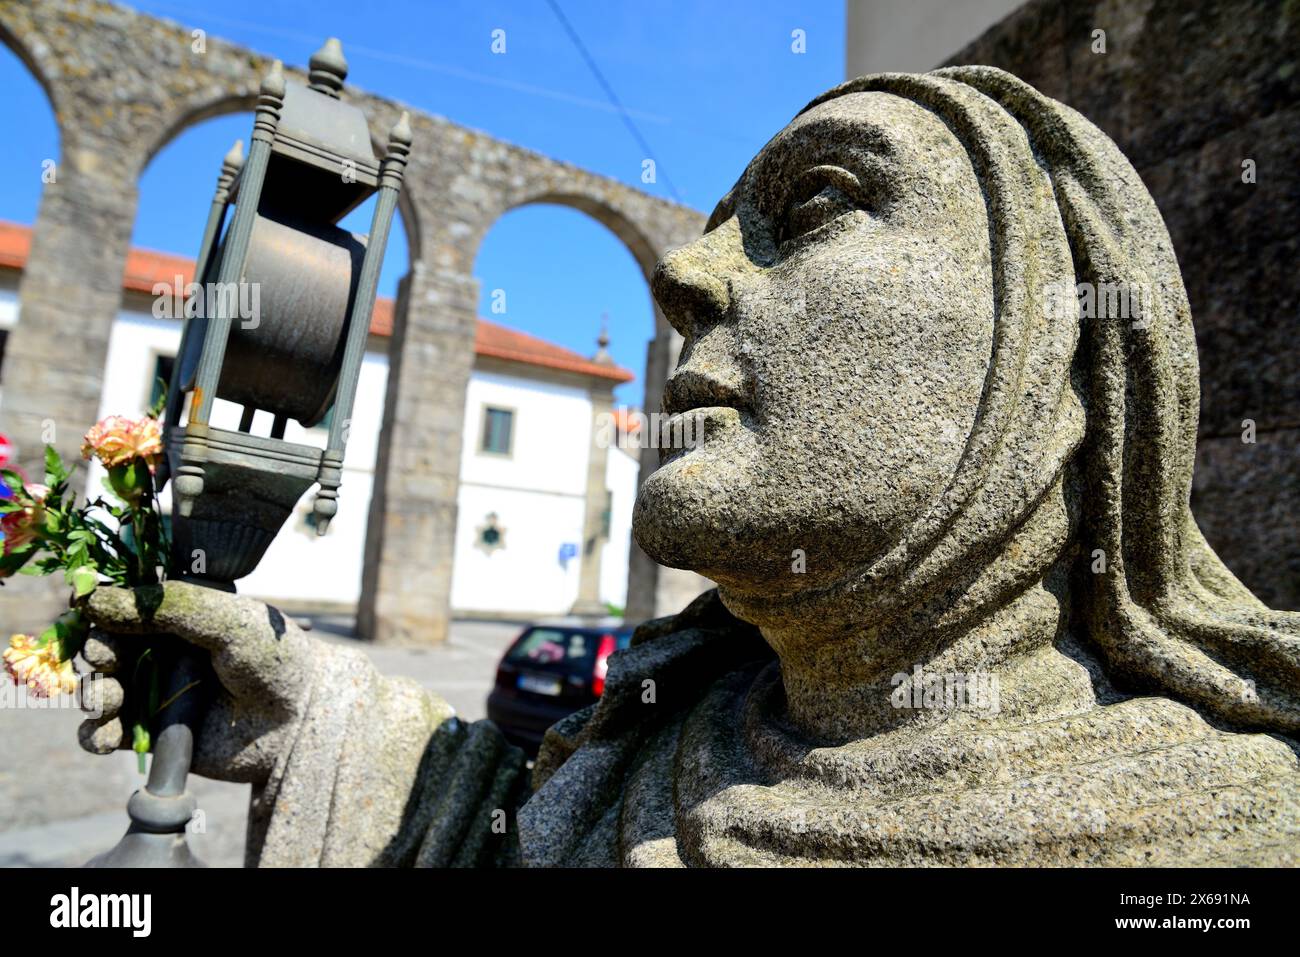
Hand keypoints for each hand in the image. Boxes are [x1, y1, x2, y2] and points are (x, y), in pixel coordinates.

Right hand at [77, 581, 316, 783]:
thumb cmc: (275, 661)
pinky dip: (96, 736)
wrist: (302, 722)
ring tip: (109, 698)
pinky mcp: (153, 735)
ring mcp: (155, 694)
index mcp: (178, 617)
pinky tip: (106, 734)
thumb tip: (94, 597)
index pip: (125, 605)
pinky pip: (106, 736)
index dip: (101, 606)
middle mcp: (161, 652)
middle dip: (97, 650)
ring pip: (99, 691)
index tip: (85, 607)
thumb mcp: (228, 621)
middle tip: (106, 656)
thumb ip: (169, 606)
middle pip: (104, 647)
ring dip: (93, 693)